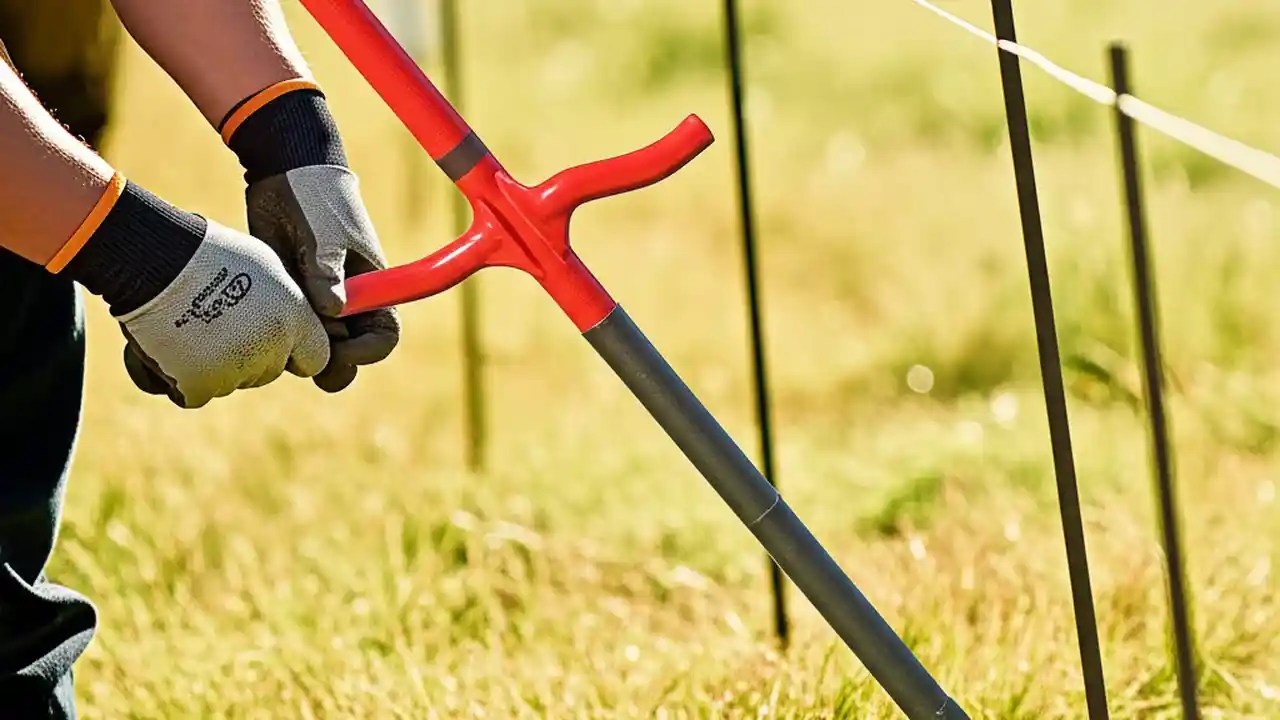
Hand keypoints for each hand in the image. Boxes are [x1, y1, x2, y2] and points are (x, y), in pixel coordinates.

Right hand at [57, 177, 328, 407]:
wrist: (154, 261)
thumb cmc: (209, 255)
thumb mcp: (267, 268)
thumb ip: (288, 306)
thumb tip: (291, 328)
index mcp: (293, 321)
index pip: (315, 359)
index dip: (294, 351)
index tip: (274, 339)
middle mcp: (271, 351)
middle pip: (268, 371)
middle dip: (250, 354)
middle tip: (218, 320)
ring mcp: (235, 372)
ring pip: (231, 382)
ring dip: (214, 364)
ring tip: (191, 324)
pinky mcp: (199, 387)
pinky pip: (196, 393)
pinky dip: (183, 378)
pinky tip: (173, 347)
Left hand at [223, 81, 399, 392]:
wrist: (283, 172)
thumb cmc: (319, 200)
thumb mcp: (326, 235)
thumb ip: (327, 274)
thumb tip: (334, 313)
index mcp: (374, 290)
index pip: (382, 338)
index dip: (365, 351)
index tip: (338, 343)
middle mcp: (348, 304)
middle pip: (346, 355)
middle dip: (327, 361)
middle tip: (302, 346)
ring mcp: (315, 303)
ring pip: (310, 347)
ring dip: (295, 345)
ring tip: (278, 316)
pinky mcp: (286, 297)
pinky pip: (282, 329)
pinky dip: (272, 331)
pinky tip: (258, 314)